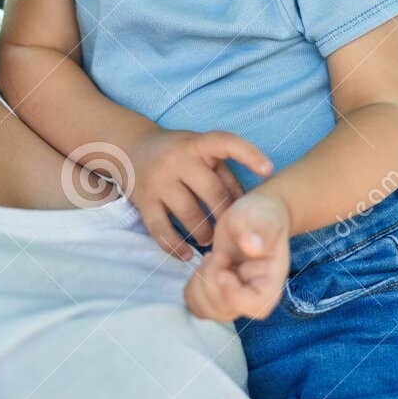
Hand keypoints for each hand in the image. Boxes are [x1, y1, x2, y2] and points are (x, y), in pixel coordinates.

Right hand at [127, 129, 271, 258]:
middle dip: (226, 215)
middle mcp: (177, 160)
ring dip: (205, 233)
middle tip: (232, 229)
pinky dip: (176, 246)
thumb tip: (246, 206)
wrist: (130, 148)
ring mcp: (159, 181)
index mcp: (197, 143)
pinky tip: (187, 255)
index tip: (268, 170)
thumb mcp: (200, 151)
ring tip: (210, 240)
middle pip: (212, 192)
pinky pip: (161, 230)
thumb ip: (223, 173)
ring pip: (190, 215)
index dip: (249, 155)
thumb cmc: (178, 153)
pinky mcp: (143, 201)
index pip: (226, 143)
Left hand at [183, 191, 289, 321]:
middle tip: (216, 254)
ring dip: (200, 285)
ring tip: (210, 258)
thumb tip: (253, 246)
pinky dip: (192, 288)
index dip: (234, 295)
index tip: (223, 271)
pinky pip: (198, 304)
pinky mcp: (218, 292)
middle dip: (211, 283)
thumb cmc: (262, 214)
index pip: (256, 306)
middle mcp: (254, 294)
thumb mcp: (264, 214)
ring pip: (209, 311)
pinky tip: (203, 265)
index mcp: (271, 280)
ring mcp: (235, 296)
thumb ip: (261, 229)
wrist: (255, 215)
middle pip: (227, 310)